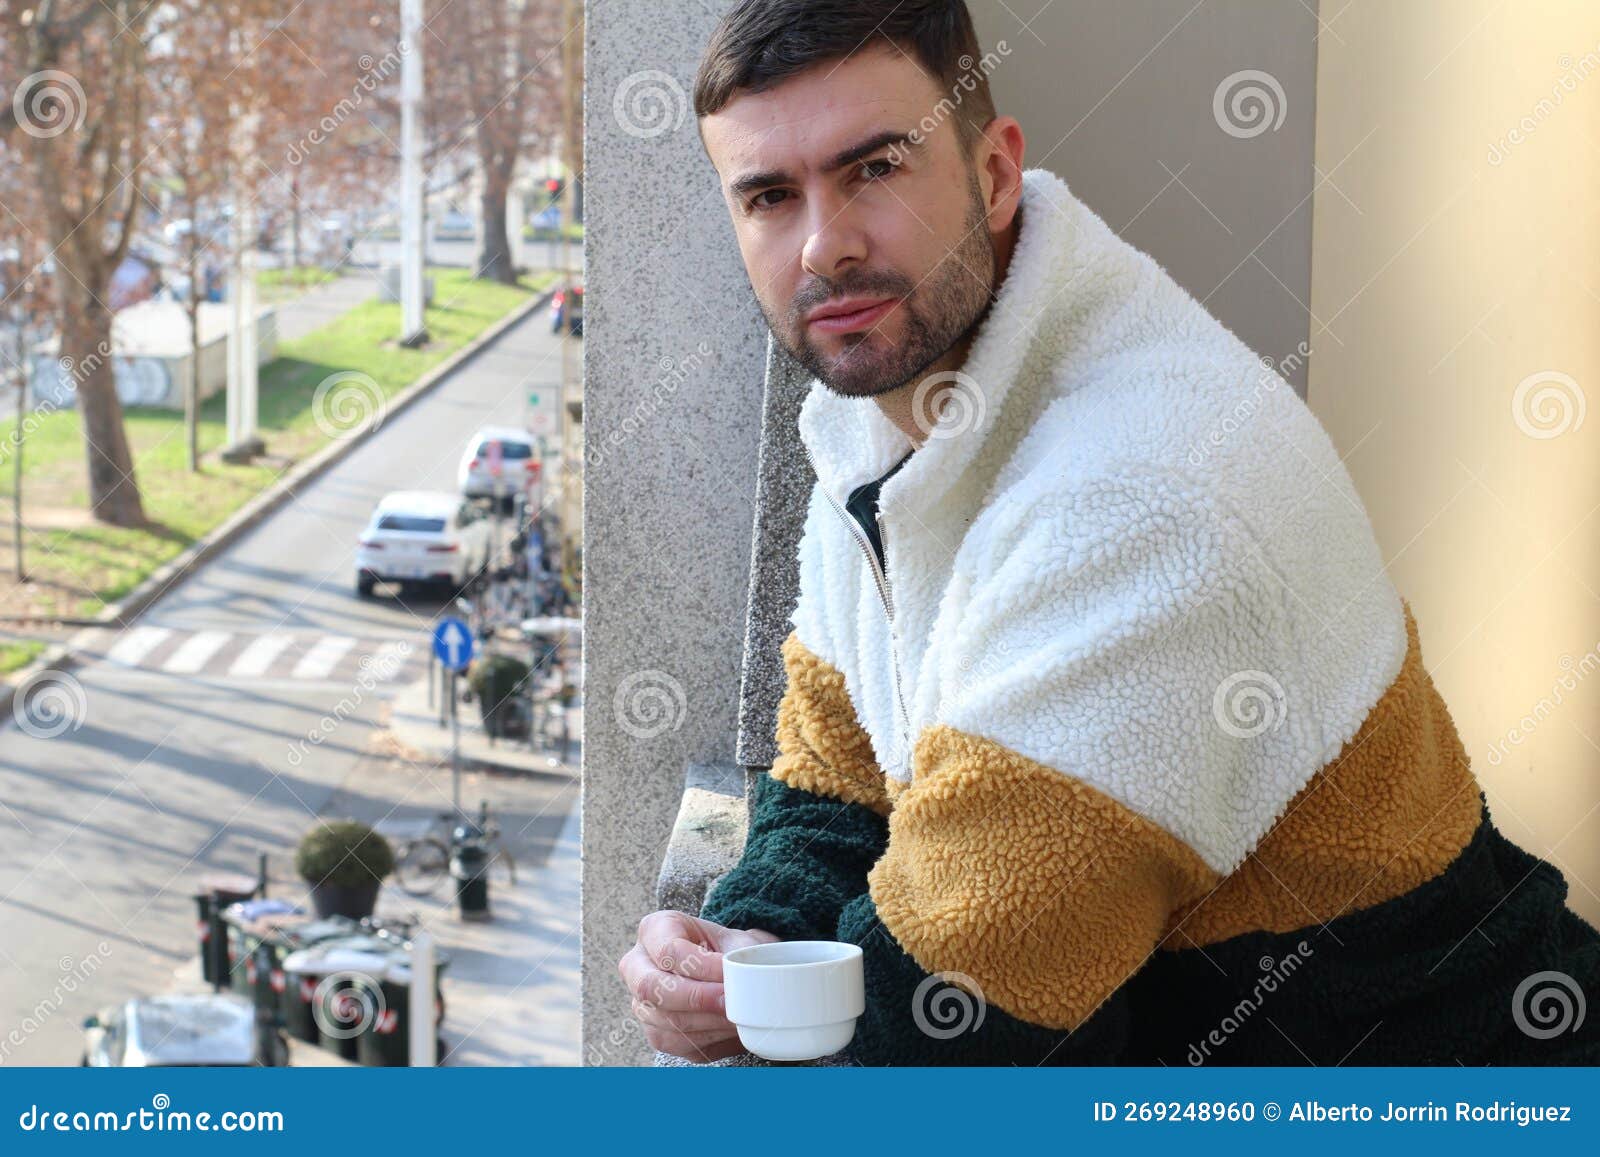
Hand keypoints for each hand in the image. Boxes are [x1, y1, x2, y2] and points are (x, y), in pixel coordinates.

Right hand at [618, 910, 778, 1060]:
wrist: (734, 976)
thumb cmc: (731, 952)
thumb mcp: (737, 943)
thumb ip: (738, 958)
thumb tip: (740, 981)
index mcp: (654, 929)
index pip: (669, 950)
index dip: (703, 966)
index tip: (732, 973)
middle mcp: (637, 965)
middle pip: (652, 988)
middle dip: (697, 998)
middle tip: (730, 1001)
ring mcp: (642, 1002)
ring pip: (666, 1020)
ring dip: (707, 1021)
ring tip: (738, 1015)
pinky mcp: (656, 1033)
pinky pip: (677, 1042)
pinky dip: (708, 1038)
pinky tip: (728, 1028)